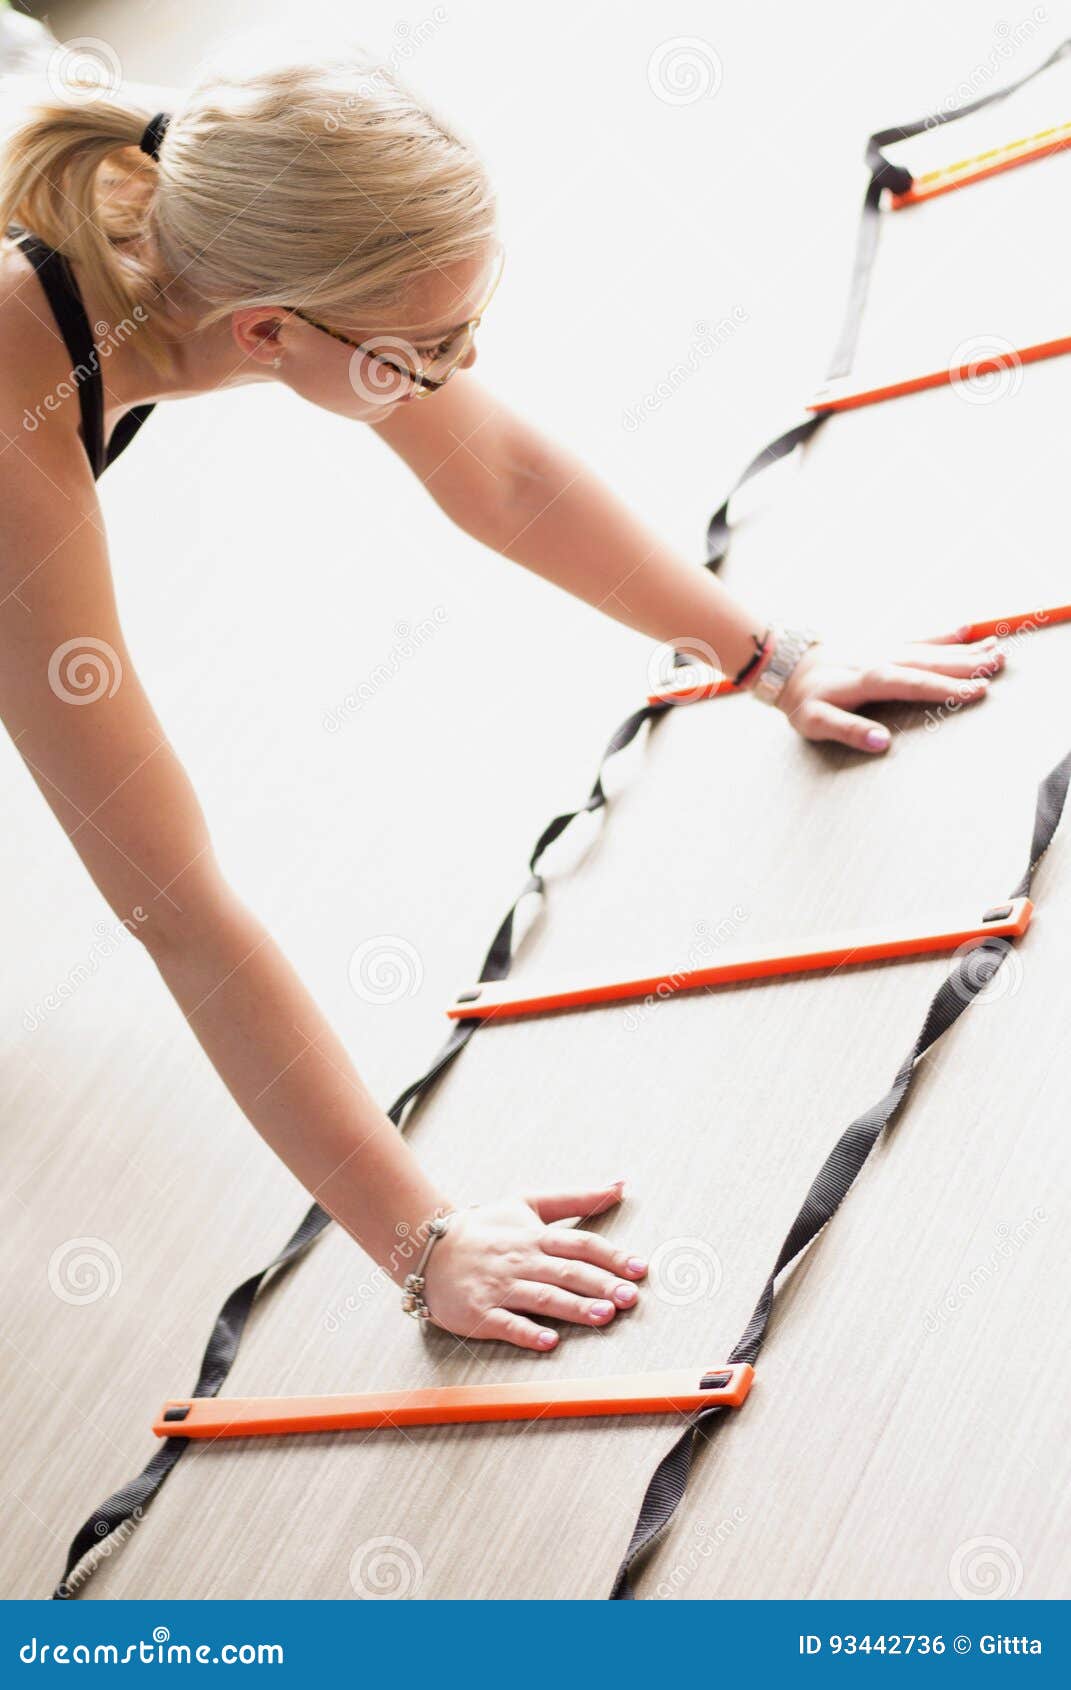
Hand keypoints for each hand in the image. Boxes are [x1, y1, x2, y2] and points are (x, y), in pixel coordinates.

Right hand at [420, 1179, 646, 1350]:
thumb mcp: (528, 1203)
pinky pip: (505, 1323)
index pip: (580, 1244)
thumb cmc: (486, 1226)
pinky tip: (549, 1342)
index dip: (612, 1255)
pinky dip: (527, 1332)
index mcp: (535, 1235)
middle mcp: (520, 1259)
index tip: (639, 1268)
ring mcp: (499, 1286)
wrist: (428, 1245)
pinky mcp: (479, 1311)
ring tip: (603, 1316)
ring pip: (542, 1297)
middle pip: (566, 1271)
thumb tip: (621, 1185)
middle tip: (630, 1297)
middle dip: (601, 1284)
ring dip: (574, 1307)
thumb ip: (576, 1198)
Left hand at [776, 631, 1004, 753]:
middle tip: (999, 666)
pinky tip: (966, 630)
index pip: (912, 683)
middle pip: (929, 662)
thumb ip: (847, 730)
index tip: (975, 693)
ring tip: (996, 649)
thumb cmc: (804, 699)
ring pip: (931, 648)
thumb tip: (880, 742)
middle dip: (965, 665)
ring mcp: (886, 650)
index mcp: (867, 679)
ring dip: (964, 650)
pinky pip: (920, 638)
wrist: (789, 665)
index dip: (943, 688)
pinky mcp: (887, 646)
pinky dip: (944, 634)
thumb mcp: (815, 722)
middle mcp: (881, 660)